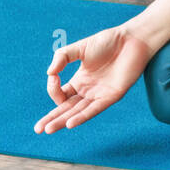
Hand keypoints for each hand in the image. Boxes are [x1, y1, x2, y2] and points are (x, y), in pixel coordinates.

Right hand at [34, 25, 152, 133]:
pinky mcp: (111, 96)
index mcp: (80, 81)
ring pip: (78, 112)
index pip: (61, 94)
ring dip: (63, 121)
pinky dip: (82, 116)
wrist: (131, 40)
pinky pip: (94, 109)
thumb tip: (49, 73)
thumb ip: (62, 57)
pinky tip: (70, 123)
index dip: (53, 89)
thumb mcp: (79, 48)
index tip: (53, 77)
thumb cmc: (108, 42)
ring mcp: (99, 95)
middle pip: (67, 109)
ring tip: (48, 129)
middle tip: (38, 129)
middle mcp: (88, 91)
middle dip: (52, 119)